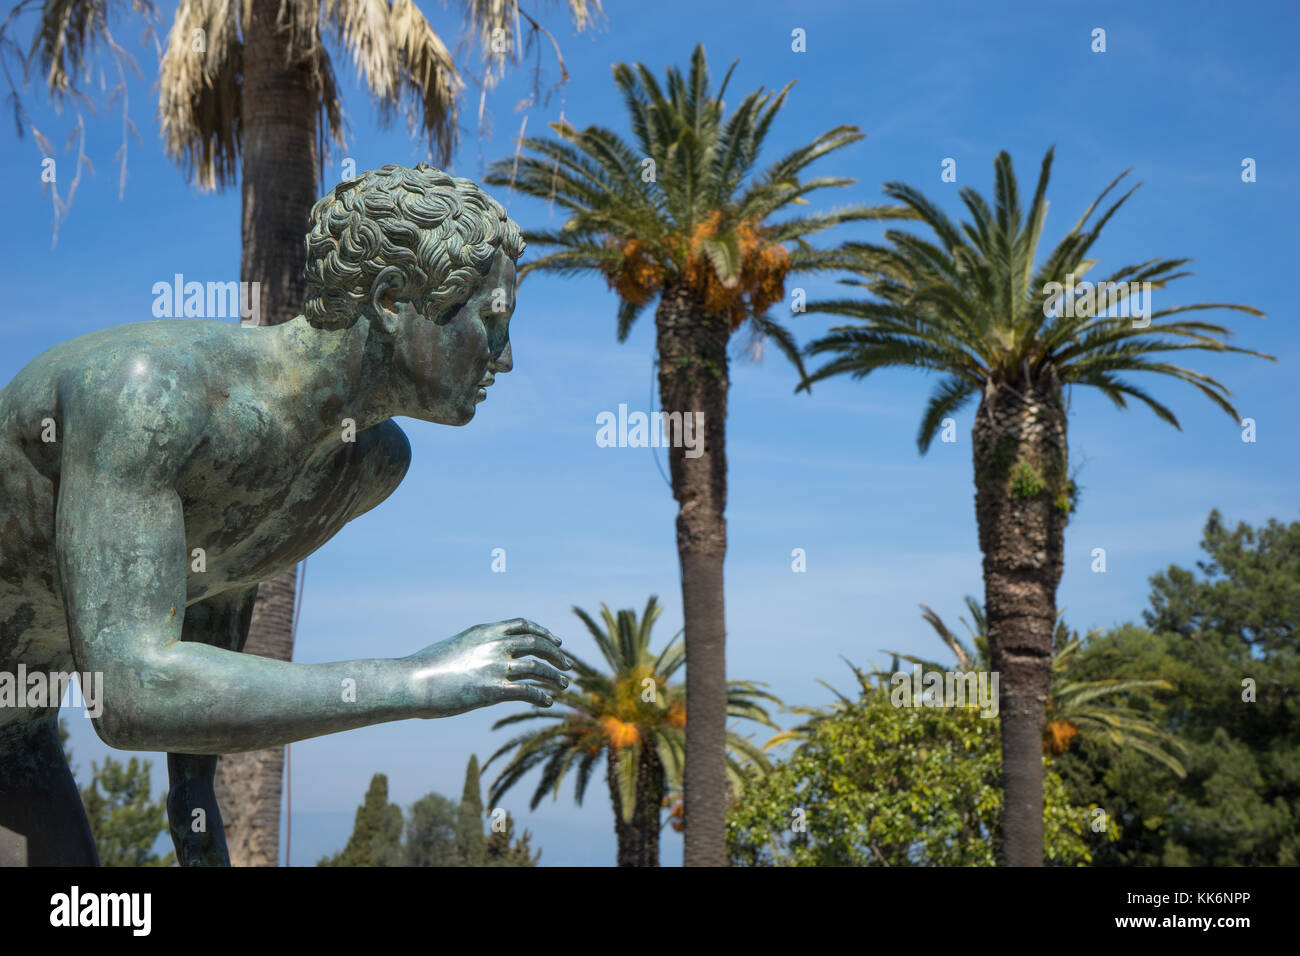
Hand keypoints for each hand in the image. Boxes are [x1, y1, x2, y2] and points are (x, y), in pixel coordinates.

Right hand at [406, 618, 572, 717]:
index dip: (543, 632)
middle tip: (567, 665)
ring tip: (565, 685)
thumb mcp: (454, 647)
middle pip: (536, 644)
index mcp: (484, 632)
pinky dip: (542, 696)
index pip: (522, 625)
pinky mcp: (492, 690)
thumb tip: (479, 656)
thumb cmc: (425, 668)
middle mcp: (493, 645)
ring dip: (555, 676)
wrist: (411, 682)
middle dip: (556, 654)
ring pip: (537, 668)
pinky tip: (549, 702)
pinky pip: (527, 692)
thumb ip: (473, 648)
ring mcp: (494, 666)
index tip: (556, 641)